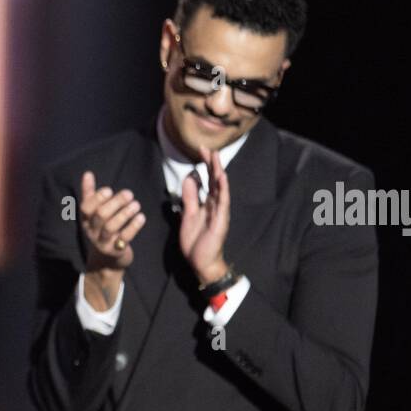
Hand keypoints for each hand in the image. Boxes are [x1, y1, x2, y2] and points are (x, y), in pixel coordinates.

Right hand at [79, 171, 144, 311]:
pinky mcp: (116, 251)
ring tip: (136, 204)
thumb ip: (90, 194)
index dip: (97, 198)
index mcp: (86, 221)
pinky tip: (141, 217)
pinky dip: (133, 226)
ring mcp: (103, 242)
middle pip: (101, 215)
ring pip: (112, 227)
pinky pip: (124, 238)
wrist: (107, 261)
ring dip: (125, 213)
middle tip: (129, 193)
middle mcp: (92, 232)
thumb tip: (87, 174)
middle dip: (115, 202)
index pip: (86, 208)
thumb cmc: (101, 230)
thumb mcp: (94, 214)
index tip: (109, 190)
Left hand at [178, 146, 230, 284]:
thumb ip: (189, 198)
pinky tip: (222, 177)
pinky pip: (222, 202)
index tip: (199, 151)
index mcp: (206, 203)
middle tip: (207, 148)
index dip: (203, 165)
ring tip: (216, 157)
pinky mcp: (221, 220)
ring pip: (219, 188)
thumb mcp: (188, 215)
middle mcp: (214, 205)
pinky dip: (222, 189)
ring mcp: (219, 211)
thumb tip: (190, 179)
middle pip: (214, 180)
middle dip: (210, 164)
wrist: (201, 262)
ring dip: (218, 172)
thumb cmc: (196, 242)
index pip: (206, 180)